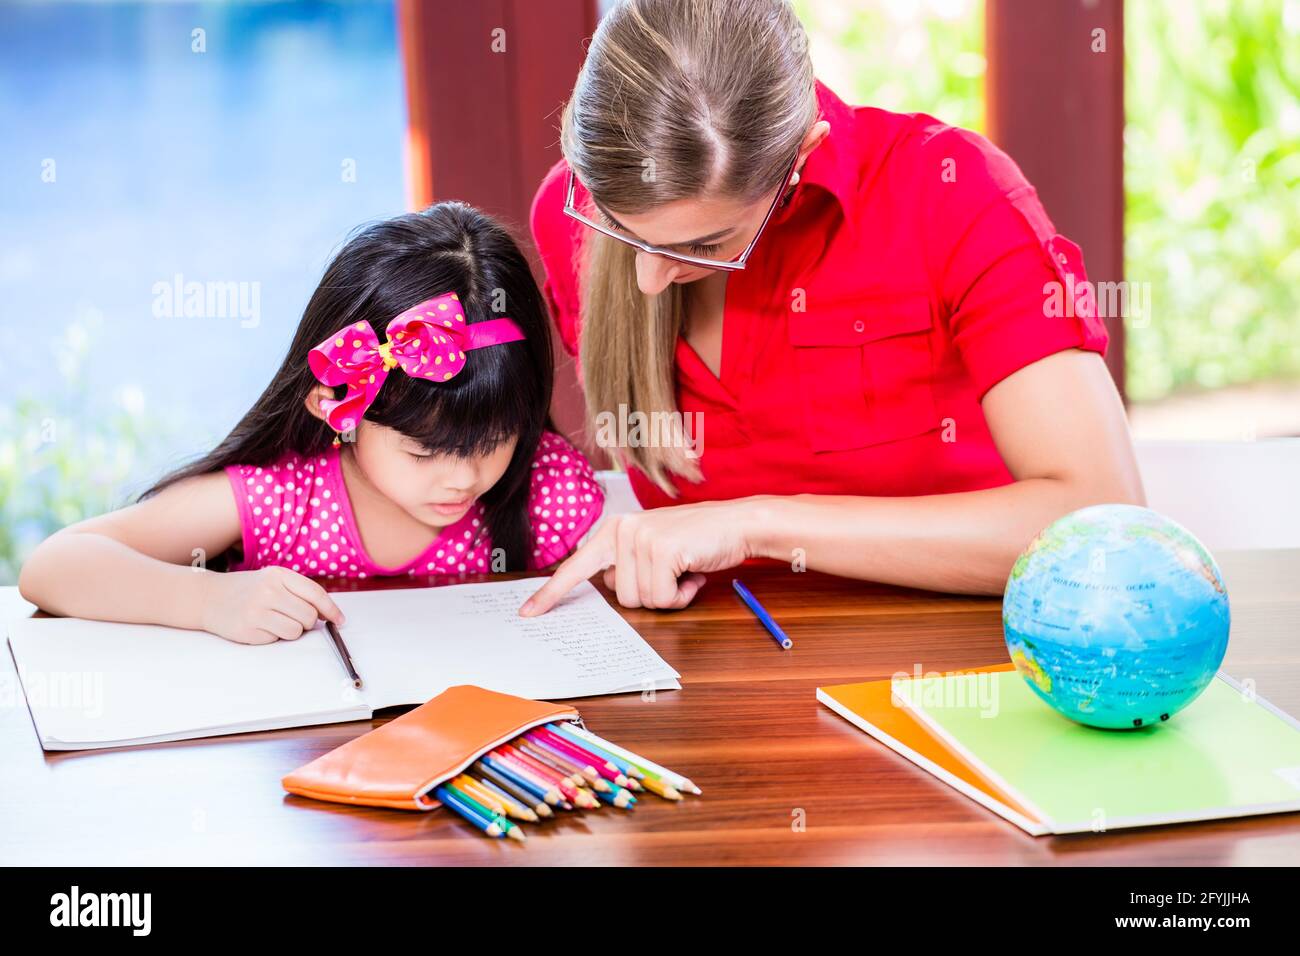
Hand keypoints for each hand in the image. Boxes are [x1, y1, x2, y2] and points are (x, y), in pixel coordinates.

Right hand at [198, 567, 345, 644]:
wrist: (208, 597)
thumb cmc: (248, 589)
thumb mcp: (272, 580)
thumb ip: (299, 592)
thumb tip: (327, 614)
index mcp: (278, 575)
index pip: (315, 594)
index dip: (331, 610)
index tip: (339, 620)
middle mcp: (268, 591)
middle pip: (309, 616)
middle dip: (306, 622)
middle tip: (291, 616)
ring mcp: (257, 611)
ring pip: (295, 631)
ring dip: (290, 631)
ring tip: (273, 620)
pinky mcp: (248, 629)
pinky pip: (276, 640)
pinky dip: (272, 636)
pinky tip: (258, 626)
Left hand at [519, 499, 762, 615]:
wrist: (736, 524)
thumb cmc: (696, 541)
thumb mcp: (652, 548)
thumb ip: (625, 564)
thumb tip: (609, 583)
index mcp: (613, 530)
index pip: (574, 567)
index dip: (551, 593)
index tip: (528, 612)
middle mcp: (620, 530)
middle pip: (619, 597)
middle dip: (651, 595)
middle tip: (673, 573)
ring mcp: (638, 539)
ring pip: (641, 600)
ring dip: (669, 595)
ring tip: (684, 569)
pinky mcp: (659, 550)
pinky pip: (662, 598)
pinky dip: (682, 595)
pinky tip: (693, 572)